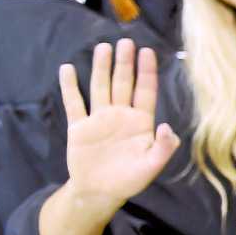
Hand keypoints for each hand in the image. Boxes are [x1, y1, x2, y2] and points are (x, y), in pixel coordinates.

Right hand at [59, 40, 179, 207]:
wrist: (99, 193)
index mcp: (140, 123)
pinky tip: (67, 68)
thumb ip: (163, 148)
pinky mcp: (79, 127)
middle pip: (123, 83)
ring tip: (103, 47)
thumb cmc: (129, 180)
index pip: (145, 91)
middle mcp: (120, 116)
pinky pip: (73, 103)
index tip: (148, 51)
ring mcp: (99, 119)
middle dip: (125, 63)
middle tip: (126, 41)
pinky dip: (69, 87)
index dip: (147, 71)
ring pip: (100, 87)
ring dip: (101, 68)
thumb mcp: (151, 166)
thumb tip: (168, 128)